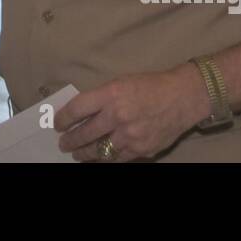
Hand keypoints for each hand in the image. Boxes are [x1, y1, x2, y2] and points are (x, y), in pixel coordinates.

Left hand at [55, 65, 204, 161]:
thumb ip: (102, 98)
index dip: (63, 118)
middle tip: (63, 143)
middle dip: (70, 140)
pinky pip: (118, 158)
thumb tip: (81, 114)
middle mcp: (118, 115)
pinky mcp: (142, 149)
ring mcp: (130, 135)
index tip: (57, 124)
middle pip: (85, 133)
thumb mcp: (121, 82)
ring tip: (78, 154)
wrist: (183, 97)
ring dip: (85, 153)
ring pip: (99, 151)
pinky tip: (100, 157)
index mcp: (111, 94)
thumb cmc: (151, 86)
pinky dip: (106, 158)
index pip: (77, 108)